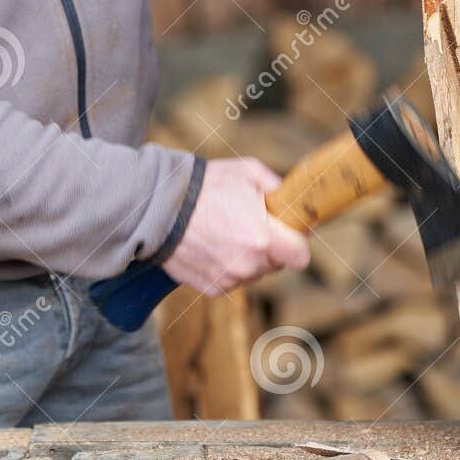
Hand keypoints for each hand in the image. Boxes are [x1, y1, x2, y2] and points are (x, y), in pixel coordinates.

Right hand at [163, 156, 310, 295]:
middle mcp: (249, 265)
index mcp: (263, 238)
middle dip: (270, 246)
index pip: (301, 256)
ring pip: (254, 272)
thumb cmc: (204, 187)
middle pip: (276, 263)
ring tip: (225, 231)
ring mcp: (229, 279)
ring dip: (248, 257)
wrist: (158, 208)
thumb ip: (277, 187)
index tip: (287, 231)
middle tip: (249, 223)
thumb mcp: (247, 172)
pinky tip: (211, 244)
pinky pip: (232, 279)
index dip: (297, 241)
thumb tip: (292, 199)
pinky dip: (226, 265)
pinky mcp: (212, 288)